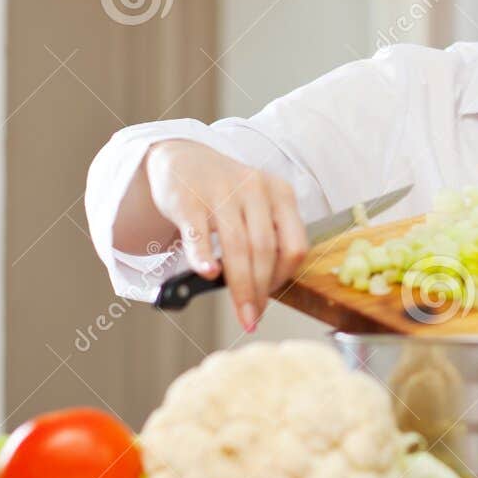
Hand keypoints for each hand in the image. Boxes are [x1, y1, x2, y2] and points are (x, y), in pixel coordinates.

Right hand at [144, 140, 308, 330]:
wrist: (183, 159)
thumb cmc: (227, 193)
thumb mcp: (259, 205)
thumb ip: (269, 238)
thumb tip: (269, 291)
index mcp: (280, 193)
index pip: (295, 244)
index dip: (285, 277)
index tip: (272, 297)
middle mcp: (255, 189)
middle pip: (264, 250)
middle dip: (260, 291)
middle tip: (253, 318)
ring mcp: (221, 192)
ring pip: (237, 247)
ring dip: (240, 287)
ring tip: (241, 313)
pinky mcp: (188, 199)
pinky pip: (198, 233)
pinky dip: (203, 256)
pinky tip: (207, 274)